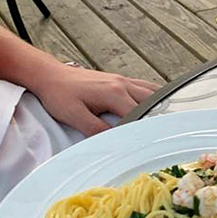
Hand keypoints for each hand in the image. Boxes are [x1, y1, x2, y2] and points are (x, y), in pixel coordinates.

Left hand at [31, 64, 158, 135]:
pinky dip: (153, 95)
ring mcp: (122, 80)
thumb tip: (115, 140)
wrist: (51, 76)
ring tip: (165, 120)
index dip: (145, 130)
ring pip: (151, 91)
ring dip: (159, 105)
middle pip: (151, 102)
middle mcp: (122, 84)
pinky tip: (155, 104)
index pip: (139, 115)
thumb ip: (96, 129)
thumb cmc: (60, 94)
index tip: (149, 142)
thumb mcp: (74, 116)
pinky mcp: (119, 79)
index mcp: (114, 93)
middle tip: (163, 134)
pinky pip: (144, 86)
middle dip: (157, 118)